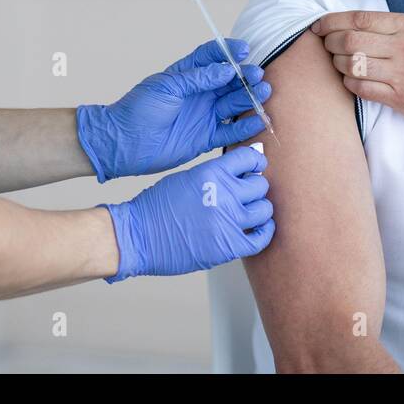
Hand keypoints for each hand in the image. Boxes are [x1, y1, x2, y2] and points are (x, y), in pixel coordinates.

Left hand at [77, 39, 270, 181]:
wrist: (124, 143)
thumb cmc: (138, 109)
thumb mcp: (167, 86)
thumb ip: (198, 78)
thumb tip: (227, 70)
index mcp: (187, 75)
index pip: (212, 57)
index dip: (229, 51)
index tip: (244, 49)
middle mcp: (199, 94)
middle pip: (229, 81)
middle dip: (245, 77)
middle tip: (257, 75)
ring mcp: (203, 115)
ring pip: (233, 104)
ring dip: (249, 98)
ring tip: (263, 93)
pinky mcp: (205, 138)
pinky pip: (230, 131)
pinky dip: (245, 126)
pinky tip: (258, 120)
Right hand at [103, 146, 275, 281]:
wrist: (139, 237)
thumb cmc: (156, 208)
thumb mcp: (186, 177)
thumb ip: (214, 174)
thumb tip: (239, 171)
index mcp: (211, 173)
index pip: (250, 158)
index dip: (255, 162)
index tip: (255, 167)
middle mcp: (224, 194)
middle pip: (260, 185)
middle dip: (255, 188)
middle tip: (247, 194)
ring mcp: (228, 221)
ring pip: (264, 210)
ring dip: (259, 210)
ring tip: (250, 212)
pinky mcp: (229, 246)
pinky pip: (261, 238)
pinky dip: (264, 233)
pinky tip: (258, 229)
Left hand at [311, 10, 403, 134]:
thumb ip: (400, 26)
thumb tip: (362, 22)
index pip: (361, 18)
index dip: (333, 20)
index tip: (320, 24)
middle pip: (350, 40)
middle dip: (330, 41)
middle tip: (325, 44)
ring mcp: (402, 75)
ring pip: (352, 64)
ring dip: (337, 62)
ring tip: (337, 61)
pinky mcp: (400, 99)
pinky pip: (361, 88)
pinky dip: (349, 82)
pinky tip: (351, 79)